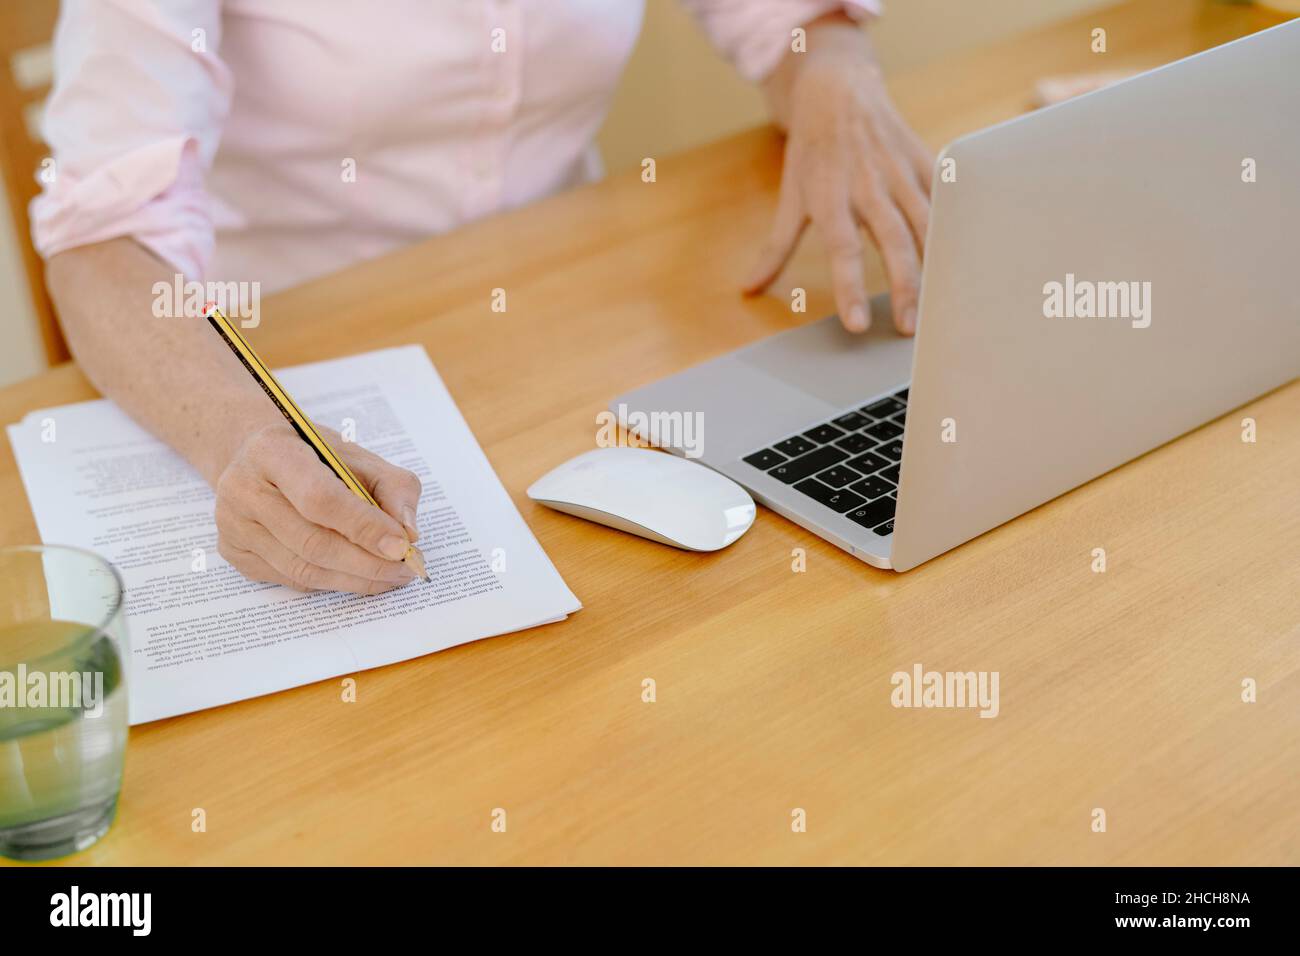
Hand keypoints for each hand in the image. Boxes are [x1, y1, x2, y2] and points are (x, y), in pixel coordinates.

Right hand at [214, 422, 422, 593]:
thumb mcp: (357, 455)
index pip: (320, 499)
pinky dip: (332, 582)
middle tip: (405, 570)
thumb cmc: (314, 456)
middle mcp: (243, 489)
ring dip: (355, 580)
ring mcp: (233, 525)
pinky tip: (357, 574)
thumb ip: (392, 487)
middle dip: (368, 564)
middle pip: (312, 543)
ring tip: (390, 576)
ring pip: (303, 569)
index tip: (402, 547)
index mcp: (272, 452)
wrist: (258, 457)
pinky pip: (292, 580)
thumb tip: (409, 534)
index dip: (364, 527)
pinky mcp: (233, 552)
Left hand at [744, 16, 934, 334]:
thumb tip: (748, 289)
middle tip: (908, 328)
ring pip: (926, 223)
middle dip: (905, 286)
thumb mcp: (790, 197)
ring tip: (939, 305)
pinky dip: (955, 229)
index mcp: (831, 197)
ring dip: (934, 266)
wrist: (838, 92)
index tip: (859, 325)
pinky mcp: (924, 161)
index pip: (843, 251)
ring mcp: (901, 171)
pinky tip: (962, 262)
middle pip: (894, 241)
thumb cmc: (812, 153)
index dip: (851, 289)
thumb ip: (775, 249)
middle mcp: (869, 185)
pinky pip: (945, 198)